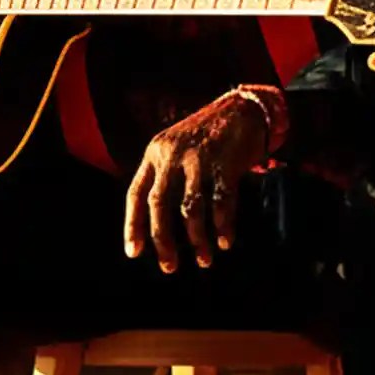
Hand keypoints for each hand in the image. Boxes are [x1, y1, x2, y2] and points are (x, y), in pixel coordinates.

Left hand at [124, 88, 278, 273]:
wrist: (242, 108)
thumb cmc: (207, 135)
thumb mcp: (175, 148)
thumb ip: (164, 176)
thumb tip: (157, 223)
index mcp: (154, 153)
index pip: (135, 194)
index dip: (133, 225)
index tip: (134, 252)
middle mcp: (171, 155)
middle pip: (159, 204)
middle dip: (162, 240)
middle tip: (169, 266)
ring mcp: (198, 158)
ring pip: (190, 208)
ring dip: (197, 239)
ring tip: (204, 260)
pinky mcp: (225, 161)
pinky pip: (222, 201)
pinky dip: (224, 225)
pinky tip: (225, 241)